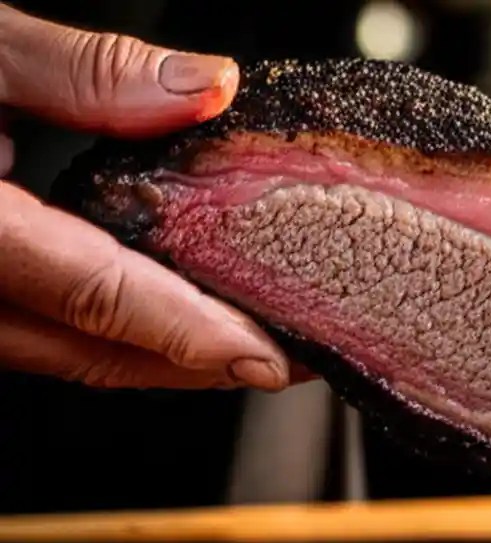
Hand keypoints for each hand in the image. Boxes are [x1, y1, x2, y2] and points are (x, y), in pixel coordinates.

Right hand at [0, 4, 293, 390]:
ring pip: (64, 355)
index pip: (94, 296)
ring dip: (160, 359)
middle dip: (200, 364)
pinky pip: (35, 335)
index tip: (268, 359)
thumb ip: (79, 73)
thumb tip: (206, 88)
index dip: (189, 333)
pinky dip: (109, 336)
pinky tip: (164, 318)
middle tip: (297, 356)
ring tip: (251, 342)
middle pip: (92, 351)